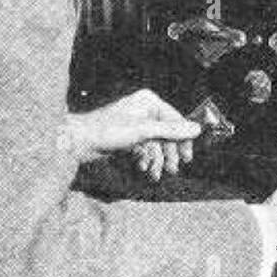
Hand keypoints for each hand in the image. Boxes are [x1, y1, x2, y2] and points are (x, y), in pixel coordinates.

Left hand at [64, 89, 199, 178]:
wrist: (79, 142)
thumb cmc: (108, 130)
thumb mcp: (144, 131)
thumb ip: (172, 131)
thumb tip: (197, 129)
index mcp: (148, 102)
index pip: (175, 119)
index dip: (183, 139)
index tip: (187, 157)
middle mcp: (143, 110)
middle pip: (166, 133)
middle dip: (168, 153)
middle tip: (172, 170)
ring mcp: (135, 124)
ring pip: (155, 144)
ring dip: (157, 160)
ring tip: (155, 174)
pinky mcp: (128, 137)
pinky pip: (144, 149)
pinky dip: (145, 159)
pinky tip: (142, 168)